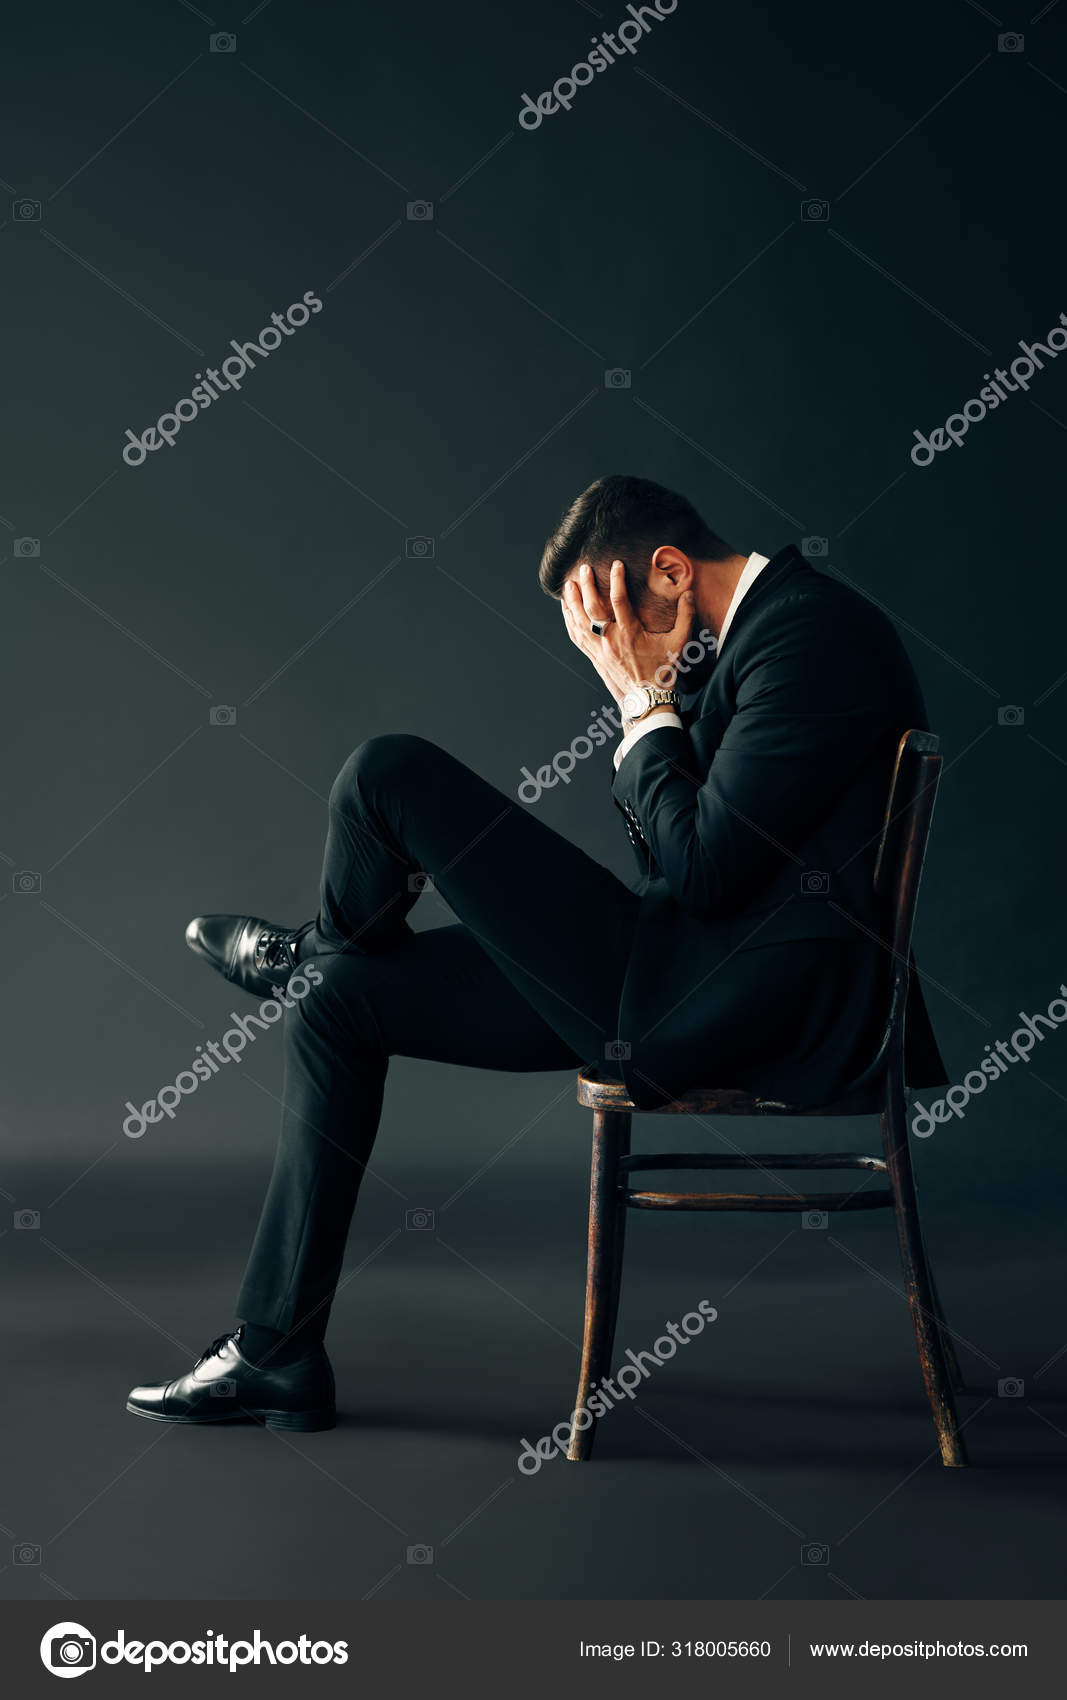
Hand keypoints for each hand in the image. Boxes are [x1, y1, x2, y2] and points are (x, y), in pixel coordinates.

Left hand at [561, 560, 693, 707]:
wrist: (648, 698)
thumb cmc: (663, 670)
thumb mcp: (679, 643)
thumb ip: (686, 617)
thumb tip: (689, 593)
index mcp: (631, 633)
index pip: (619, 600)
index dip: (617, 580)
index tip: (616, 565)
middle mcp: (611, 640)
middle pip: (592, 608)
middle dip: (586, 586)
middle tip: (583, 569)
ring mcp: (600, 649)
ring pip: (579, 622)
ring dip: (572, 602)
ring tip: (567, 585)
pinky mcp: (595, 657)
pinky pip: (577, 636)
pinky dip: (569, 622)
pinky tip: (566, 610)